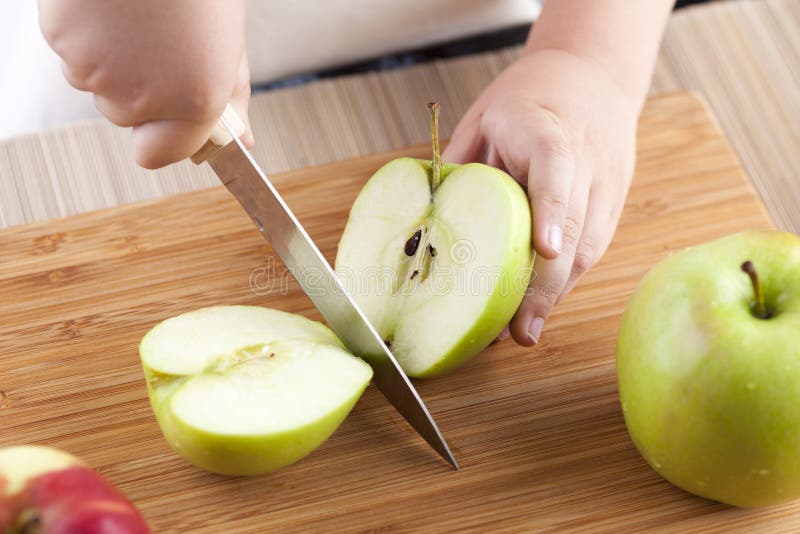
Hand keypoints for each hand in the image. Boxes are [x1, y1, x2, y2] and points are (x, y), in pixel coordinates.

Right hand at [38, 0, 252, 168]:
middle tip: (160, 40)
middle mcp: (140, 95)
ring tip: (138, 15)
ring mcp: (93, 69)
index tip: (171, 117)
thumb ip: (229, 96)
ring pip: (96, 83)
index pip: (157, 155)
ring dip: (113, 60)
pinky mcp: (59, 38)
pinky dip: (87, 35)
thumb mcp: (229, 41)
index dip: (163, 137)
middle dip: (141, 89)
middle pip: (126, 116)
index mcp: (192, 99)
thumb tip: (242, 138)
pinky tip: (112, 6)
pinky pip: (72, 52)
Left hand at [444, 49, 638, 346]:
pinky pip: (591, 249)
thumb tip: (428, 221)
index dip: (550, 210)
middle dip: (548, 283)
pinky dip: (566, 282)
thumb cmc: (526, 98)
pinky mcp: (614, 203)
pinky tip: (541, 308)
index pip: (555, 168)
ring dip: (558, 294)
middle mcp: (587, 160)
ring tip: (526, 332)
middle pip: (575, 223)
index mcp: (548, 130)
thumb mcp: (484, 117)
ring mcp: (607, 183)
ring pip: (589, 246)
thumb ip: (463, 164)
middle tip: (522, 330)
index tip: (545, 249)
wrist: (591, 76)